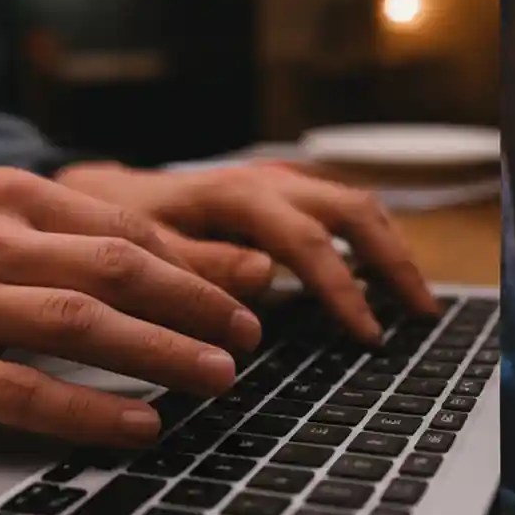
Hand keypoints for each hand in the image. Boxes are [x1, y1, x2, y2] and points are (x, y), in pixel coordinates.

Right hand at [0, 168, 259, 445]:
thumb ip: (70, 236)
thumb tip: (171, 265)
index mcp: (12, 196)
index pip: (127, 228)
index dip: (193, 266)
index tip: (239, 294)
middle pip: (117, 270)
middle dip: (196, 304)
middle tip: (248, 336)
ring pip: (80, 325)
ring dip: (161, 352)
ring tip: (218, 377)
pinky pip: (24, 392)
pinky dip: (90, 410)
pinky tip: (139, 424)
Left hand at [55, 161, 438, 342]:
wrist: (92, 194)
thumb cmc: (112, 227)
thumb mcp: (141, 250)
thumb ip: (201, 266)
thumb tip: (266, 276)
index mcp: (238, 194)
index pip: (312, 241)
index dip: (344, 290)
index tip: (370, 335)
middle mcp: (269, 180)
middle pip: (354, 212)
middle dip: (394, 262)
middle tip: (421, 314)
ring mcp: (280, 181)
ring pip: (356, 205)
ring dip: (390, 248)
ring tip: (414, 299)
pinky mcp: (281, 191)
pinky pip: (340, 208)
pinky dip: (368, 239)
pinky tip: (380, 272)